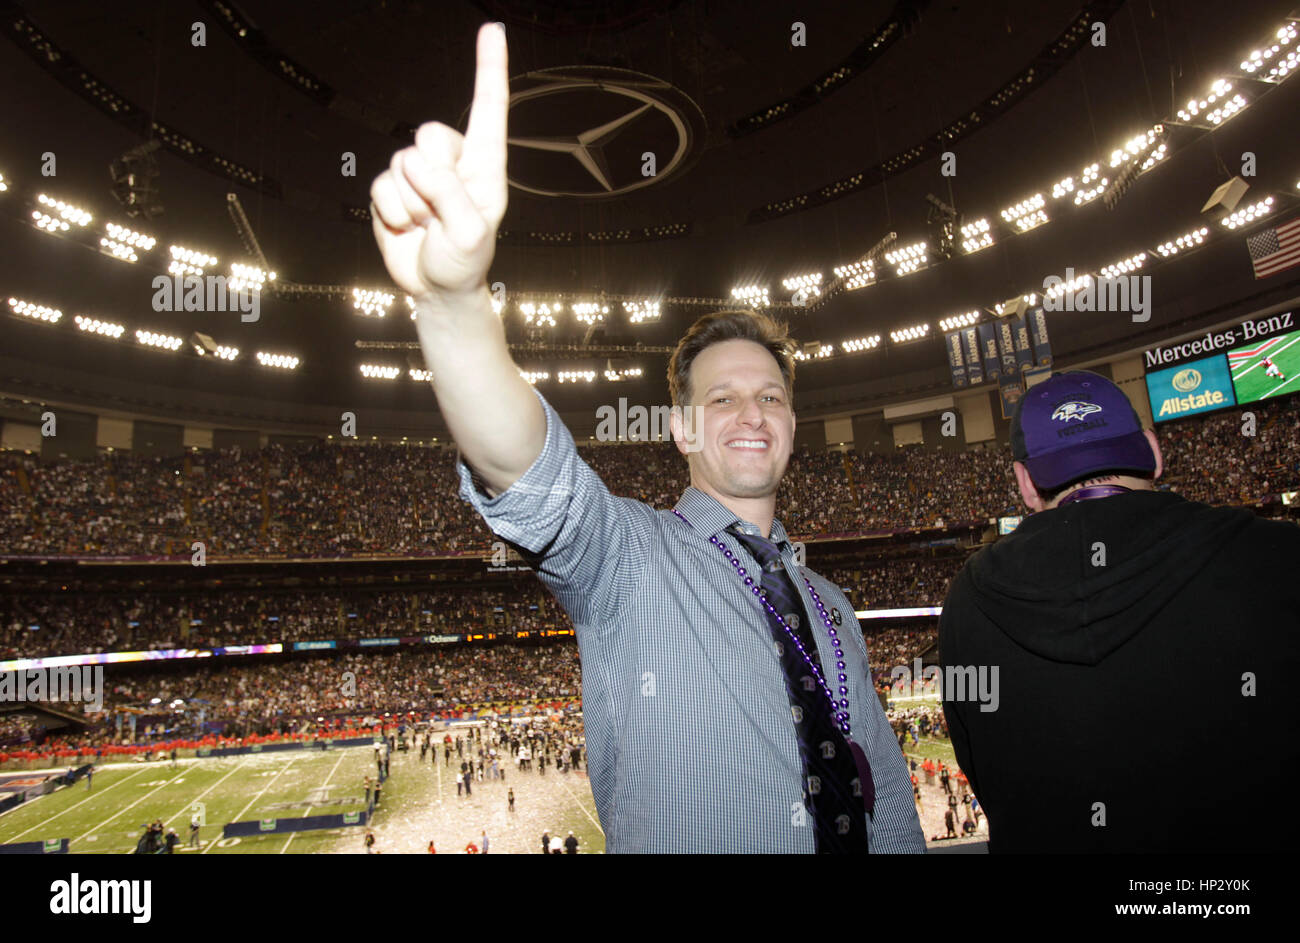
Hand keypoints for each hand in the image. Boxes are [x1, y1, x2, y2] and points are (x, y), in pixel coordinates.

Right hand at [370, 23, 507, 300]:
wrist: (435, 290)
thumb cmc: (464, 262)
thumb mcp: (470, 234)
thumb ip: (451, 196)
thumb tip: (419, 165)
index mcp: (484, 166)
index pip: (488, 109)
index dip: (489, 68)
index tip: (492, 30)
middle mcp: (452, 163)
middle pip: (428, 135)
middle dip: (431, 178)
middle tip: (441, 215)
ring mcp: (419, 175)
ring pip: (401, 164)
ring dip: (412, 204)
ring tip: (427, 226)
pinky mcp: (391, 190)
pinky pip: (380, 186)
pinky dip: (391, 214)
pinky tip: (407, 229)